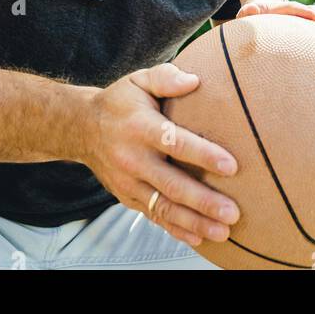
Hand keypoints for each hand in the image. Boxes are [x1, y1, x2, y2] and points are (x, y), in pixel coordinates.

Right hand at [80, 62, 239, 246]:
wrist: (81, 128)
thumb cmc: (121, 102)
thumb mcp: (139, 80)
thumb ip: (166, 77)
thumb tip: (195, 80)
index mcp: (139, 127)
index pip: (174, 142)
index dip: (202, 155)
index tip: (231, 166)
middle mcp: (132, 158)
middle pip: (171, 184)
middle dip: (203, 201)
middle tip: (233, 212)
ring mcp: (128, 182)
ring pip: (164, 207)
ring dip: (194, 222)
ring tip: (223, 232)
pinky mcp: (127, 197)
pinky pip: (154, 216)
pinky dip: (176, 229)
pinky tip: (199, 236)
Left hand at [236, 0, 314, 34]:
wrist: (262, 15)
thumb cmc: (252, 21)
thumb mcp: (246, 16)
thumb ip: (247, 13)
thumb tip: (250, 9)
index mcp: (278, 9)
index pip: (290, 8)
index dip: (301, 10)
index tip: (311, 15)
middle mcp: (293, 11)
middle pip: (309, 11)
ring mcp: (302, 18)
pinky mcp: (308, 27)